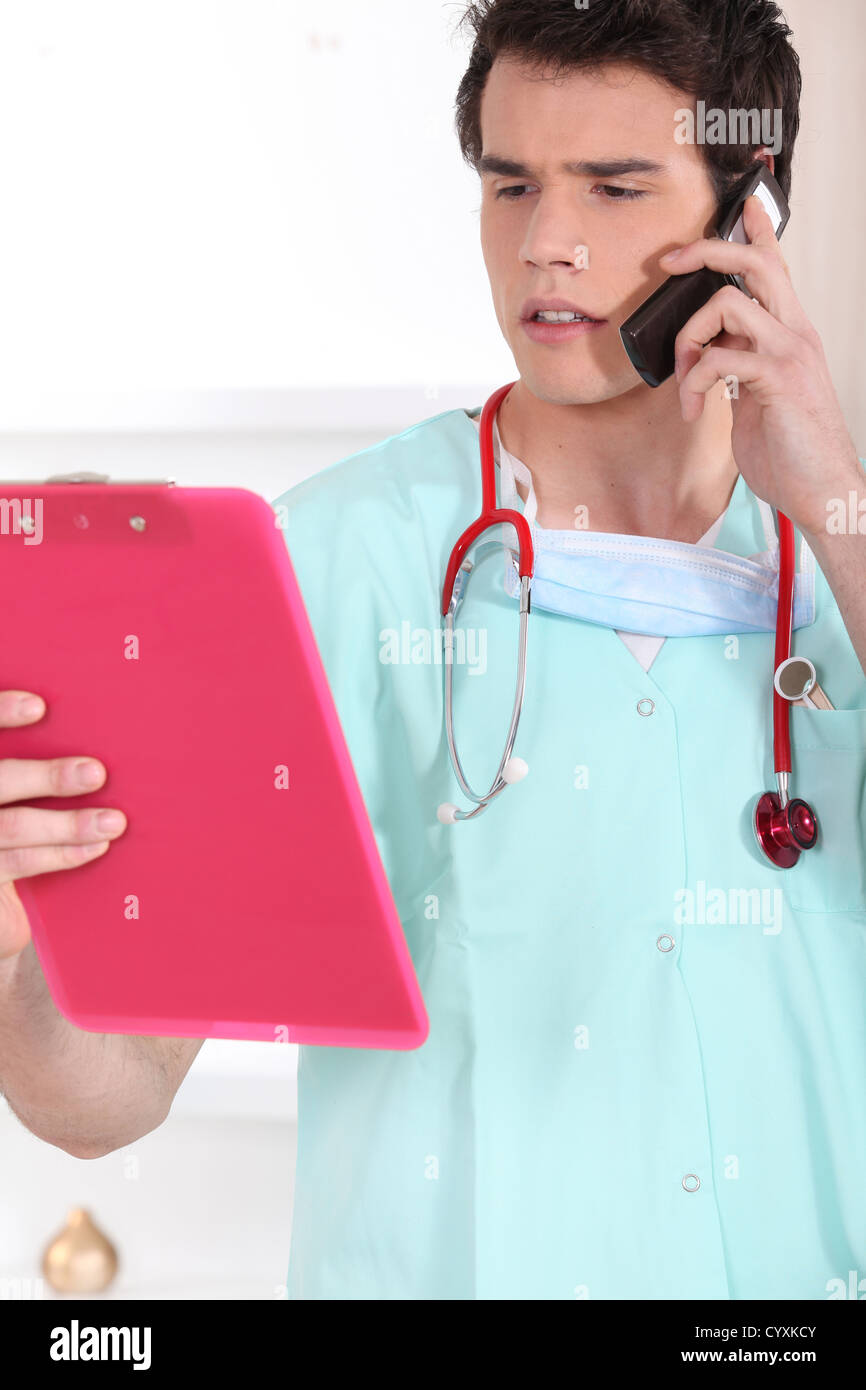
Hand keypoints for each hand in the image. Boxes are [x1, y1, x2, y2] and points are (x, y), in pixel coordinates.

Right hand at [0, 691, 126, 960]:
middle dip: (46, 778)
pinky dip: (57, 855)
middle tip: (95, 773)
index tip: (38, 707)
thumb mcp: (14, 794)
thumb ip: (23, 762)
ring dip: (65, 825)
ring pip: (12, 827)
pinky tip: (92, 847)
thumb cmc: (15, 816)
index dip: (1, 713)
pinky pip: (17, 863)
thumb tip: (68, 723)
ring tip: (111, 822)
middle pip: (0, 780)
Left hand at [658, 194, 860, 536]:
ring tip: (684, 382)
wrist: (822, 491)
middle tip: (670, 265)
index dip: (758, 228)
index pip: (776, 266)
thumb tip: (710, 353)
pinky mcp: (778, 379)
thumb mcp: (757, 399)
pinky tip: (692, 409)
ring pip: (727, 303)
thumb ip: (739, 368)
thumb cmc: (790, 451)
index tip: (742, 201)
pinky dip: (693, 381)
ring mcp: (790, 353)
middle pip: (754, 262)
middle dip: (705, 251)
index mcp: (791, 333)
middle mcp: (795, 332)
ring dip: (688, 338)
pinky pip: (720, 357)